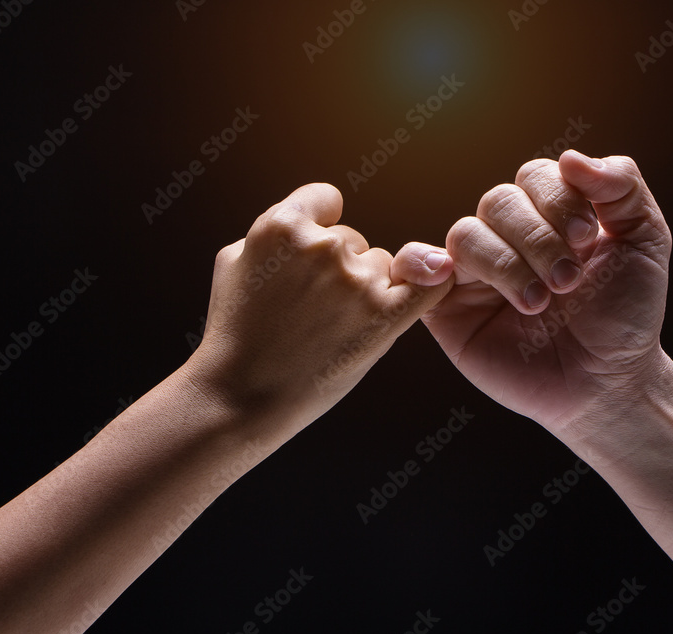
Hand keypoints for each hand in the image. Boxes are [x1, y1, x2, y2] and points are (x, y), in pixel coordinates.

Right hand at [184, 183, 454, 441]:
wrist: (242, 396)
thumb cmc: (234, 331)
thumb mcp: (232, 260)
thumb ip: (275, 230)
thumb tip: (318, 217)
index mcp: (282, 227)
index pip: (326, 199)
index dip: (321, 223)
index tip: (313, 251)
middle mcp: (323, 248)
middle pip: (354, 240)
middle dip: (340, 267)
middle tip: (311, 307)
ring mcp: (355, 283)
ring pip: (382, 266)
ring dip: (367, 290)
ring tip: (331, 326)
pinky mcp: (383, 318)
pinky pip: (429, 285)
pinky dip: (435, 280)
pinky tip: (439, 277)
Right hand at [422, 151, 671, 459]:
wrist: (607, 384)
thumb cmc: (626, 315)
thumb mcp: (646, 241)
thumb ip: (622, 187)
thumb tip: (570, 156)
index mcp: (550, 212)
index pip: (536, 176)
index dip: (559, 201)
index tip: (589, 240)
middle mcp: (509, 235)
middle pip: (499, 201)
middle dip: (538, 239)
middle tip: (568, 281)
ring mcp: (476, 270)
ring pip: (466, 233)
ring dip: (506, 264)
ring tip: (539, 303)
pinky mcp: (447, 307)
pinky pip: (413, 266)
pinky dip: (419, 261)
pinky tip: (446, 274)